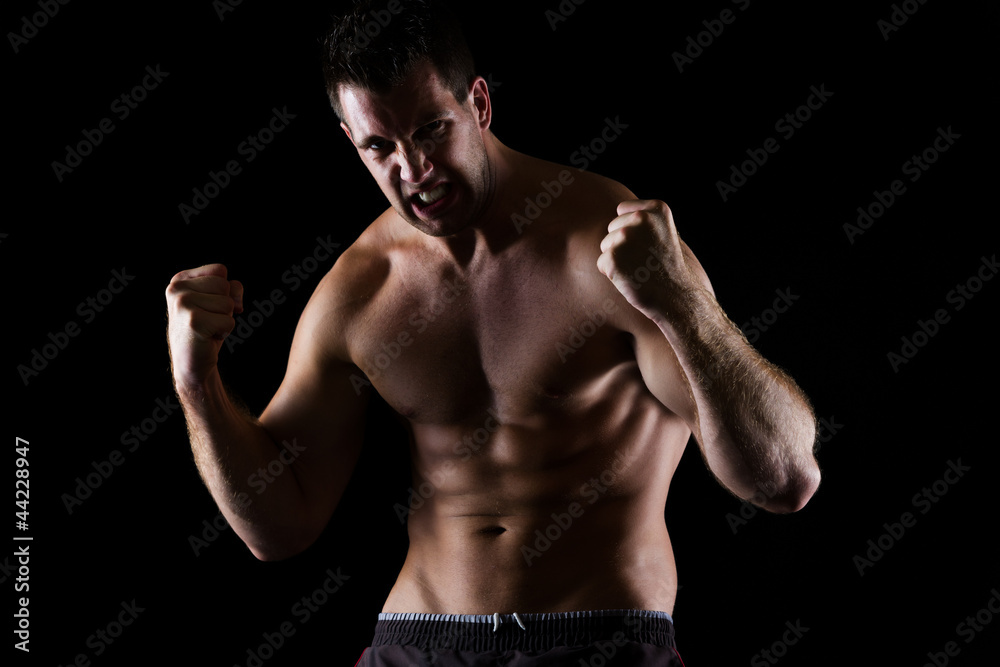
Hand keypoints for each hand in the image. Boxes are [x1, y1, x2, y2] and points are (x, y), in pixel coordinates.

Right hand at [165, 263, 243, 390]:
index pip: (219, 270)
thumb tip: (237, 300)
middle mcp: (177, 289)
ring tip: (208, 328)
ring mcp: (183, 304)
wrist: (192, 362)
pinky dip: (225, 331)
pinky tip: (208, 337)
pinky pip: (229, 320)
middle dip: (225, 306)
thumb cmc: (206, 328)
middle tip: (208, 319)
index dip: (225, 289)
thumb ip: (231, 289)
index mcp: (180, 279)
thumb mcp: (216, 301)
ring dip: (224, 319)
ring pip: (228, 303)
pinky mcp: (194, 320)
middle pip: (225, 285)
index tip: (210, 305)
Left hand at [597, 199, 698, 320]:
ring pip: (605, 245)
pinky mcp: (613, 257)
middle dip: (623, 245)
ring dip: (617, 259)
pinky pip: (601, 263)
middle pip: (612, 228)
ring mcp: (626, 237)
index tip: (650, 244)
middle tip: (645, 260)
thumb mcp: (665, 232)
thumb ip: (646, 218)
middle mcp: (641, 218)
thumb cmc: (667, 267)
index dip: (632, 230)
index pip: (622, 210)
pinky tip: (631, 279)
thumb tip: (619, 210)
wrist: (676, 297)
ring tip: (639, 269)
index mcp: (657, 208)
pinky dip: (612, 274)